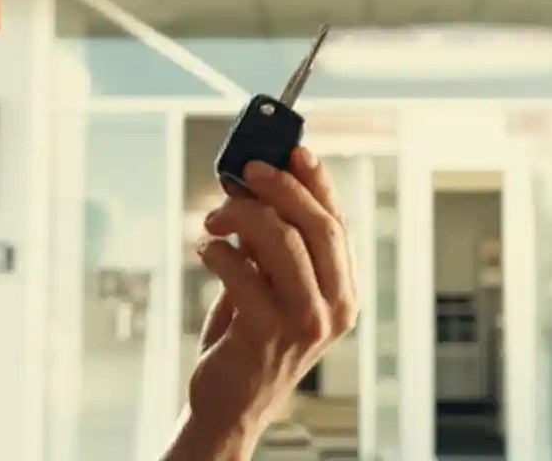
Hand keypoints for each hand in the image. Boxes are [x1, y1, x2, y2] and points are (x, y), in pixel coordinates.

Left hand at [163, 147, 358, 460]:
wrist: (230, 403)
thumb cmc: (249, 338)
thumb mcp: (268, 283)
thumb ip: (269, 240)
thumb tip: (252, 183)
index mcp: (344, 292)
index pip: (338, 223)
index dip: (318, 182)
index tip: (294, 149)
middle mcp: (335, 307)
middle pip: (317, 225)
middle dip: (280, 187)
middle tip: (246, 170)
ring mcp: (305, 322)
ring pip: (282, 240)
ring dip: (242, 215)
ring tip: (214, 218)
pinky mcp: (267, 334)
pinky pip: (241, 271)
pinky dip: (218, 251)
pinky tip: (207, 251)